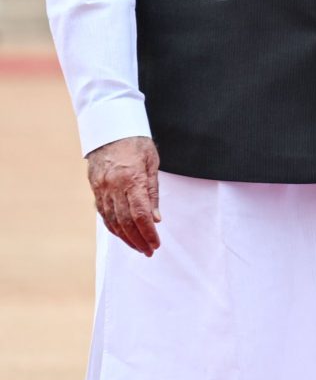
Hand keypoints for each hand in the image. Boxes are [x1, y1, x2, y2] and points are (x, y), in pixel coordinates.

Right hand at [87, 136, 160, 256]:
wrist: (109, 128)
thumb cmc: (136, 143)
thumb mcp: (152, 163)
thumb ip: (153, 192)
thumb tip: (156, 219)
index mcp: (131, 179)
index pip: (140, 214)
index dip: (148, 232)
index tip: (156, 244)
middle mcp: (113, 187)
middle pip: (125, 221)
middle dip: (138, 239)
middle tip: (149, 251)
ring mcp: (101, 188)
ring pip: (112, 220)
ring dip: (125, 237)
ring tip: (138, 247)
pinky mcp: (95, 188)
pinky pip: (103, 213)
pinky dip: (113, 226)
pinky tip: (122, 234)